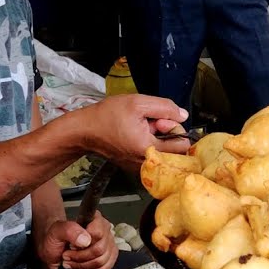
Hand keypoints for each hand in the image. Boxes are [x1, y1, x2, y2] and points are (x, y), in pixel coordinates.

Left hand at [40, 213, 118, 268]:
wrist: (56, 248)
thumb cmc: (56, 238)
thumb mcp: (56, 231)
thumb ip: (69, 230)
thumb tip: (85, 240)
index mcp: (95, 219)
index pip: (98, 233)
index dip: (82, 244)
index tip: (71, 245)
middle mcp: (106, 231)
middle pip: (99, 250)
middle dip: (79, 257)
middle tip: (67, 255)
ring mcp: (109, 245)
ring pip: (100, 262)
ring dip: (81, 265)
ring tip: (71, 260)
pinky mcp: (109, 258)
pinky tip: (79, 266)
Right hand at [74, 94, 189, 169]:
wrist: (85, 130)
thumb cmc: (107, 116)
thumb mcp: (138, 103)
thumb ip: (165, 108)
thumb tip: (184, 115)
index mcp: (148, 149)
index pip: (183, 146)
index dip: (175, 128)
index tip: (161, 119)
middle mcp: (145, 162)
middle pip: (174, 149)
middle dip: (167, 132)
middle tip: (151, 122)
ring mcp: (140, 166)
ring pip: (163, 150)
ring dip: (157, 136)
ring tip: (141, 126)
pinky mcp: (134, 165)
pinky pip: (152, 153)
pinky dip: (149, 142)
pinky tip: (136, 133)